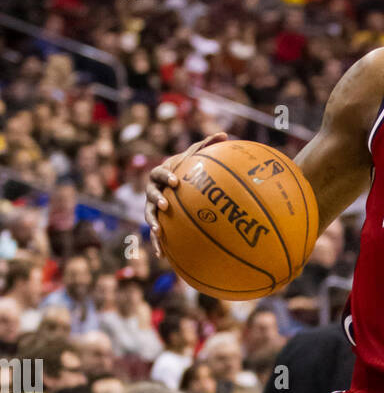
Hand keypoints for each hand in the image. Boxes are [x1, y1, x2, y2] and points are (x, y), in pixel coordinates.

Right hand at [145, 132, 227, 252]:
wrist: (171, 183)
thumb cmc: (185, 170)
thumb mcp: (194, 158)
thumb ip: (206, 146)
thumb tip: (225, 135)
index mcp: (160, 175)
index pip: (160, 174)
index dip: (166, 177)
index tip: (176, 181)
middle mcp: (152, 190)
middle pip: (150, 193)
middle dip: (156, 198)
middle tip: (164, 203)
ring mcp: (151, 206)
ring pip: (149, 215)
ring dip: (153, 223)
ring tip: (158, 232)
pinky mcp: (156, 221)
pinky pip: (155, 234)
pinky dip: (157, 244)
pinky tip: (162, 257)